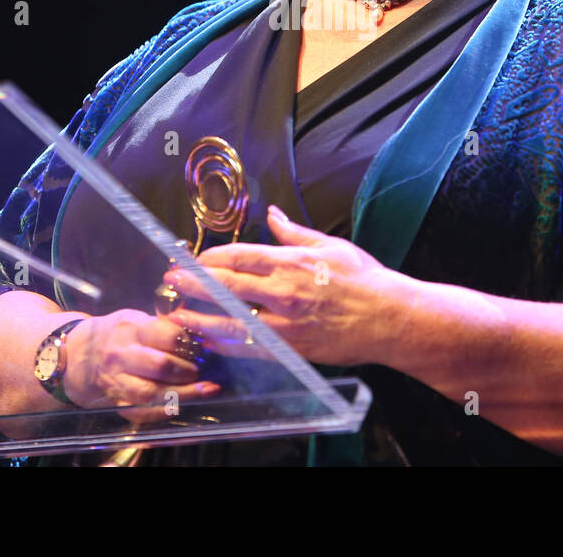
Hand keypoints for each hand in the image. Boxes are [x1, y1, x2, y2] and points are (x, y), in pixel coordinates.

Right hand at [62, 309, 219, 422]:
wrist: (78, 354)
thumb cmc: (117, 334)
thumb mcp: (135, 319)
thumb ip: (162, 325)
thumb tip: (199, 331)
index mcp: (130, 329)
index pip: (166, 335)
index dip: (189, 343)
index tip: (200, 347)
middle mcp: (121, 355)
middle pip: (161, 366)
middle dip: (187, 371)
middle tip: (201, 371)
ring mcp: (116, 381)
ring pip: (152, 393)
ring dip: (183, 394)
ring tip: (205, 390)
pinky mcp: (115, 401)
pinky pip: (141, 412)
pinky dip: (164, 412)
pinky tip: (181, 406)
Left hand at [166, 205, 403, 366]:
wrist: (392, 320)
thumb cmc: (366, 281)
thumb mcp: (331, 246)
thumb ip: (294, 232)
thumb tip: (271, 213)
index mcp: (292, 262)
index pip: (239, 256)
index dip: (210, 258)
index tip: (192, 259)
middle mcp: (284, 292)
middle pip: (226, 285)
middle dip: (194, 283)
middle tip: (170, 280)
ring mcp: (286, 324)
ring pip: (231, 320)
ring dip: (200, 316)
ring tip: (177, 313)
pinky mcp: (292, 350)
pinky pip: (249, 348)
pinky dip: (225, 343)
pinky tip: (208, 340)